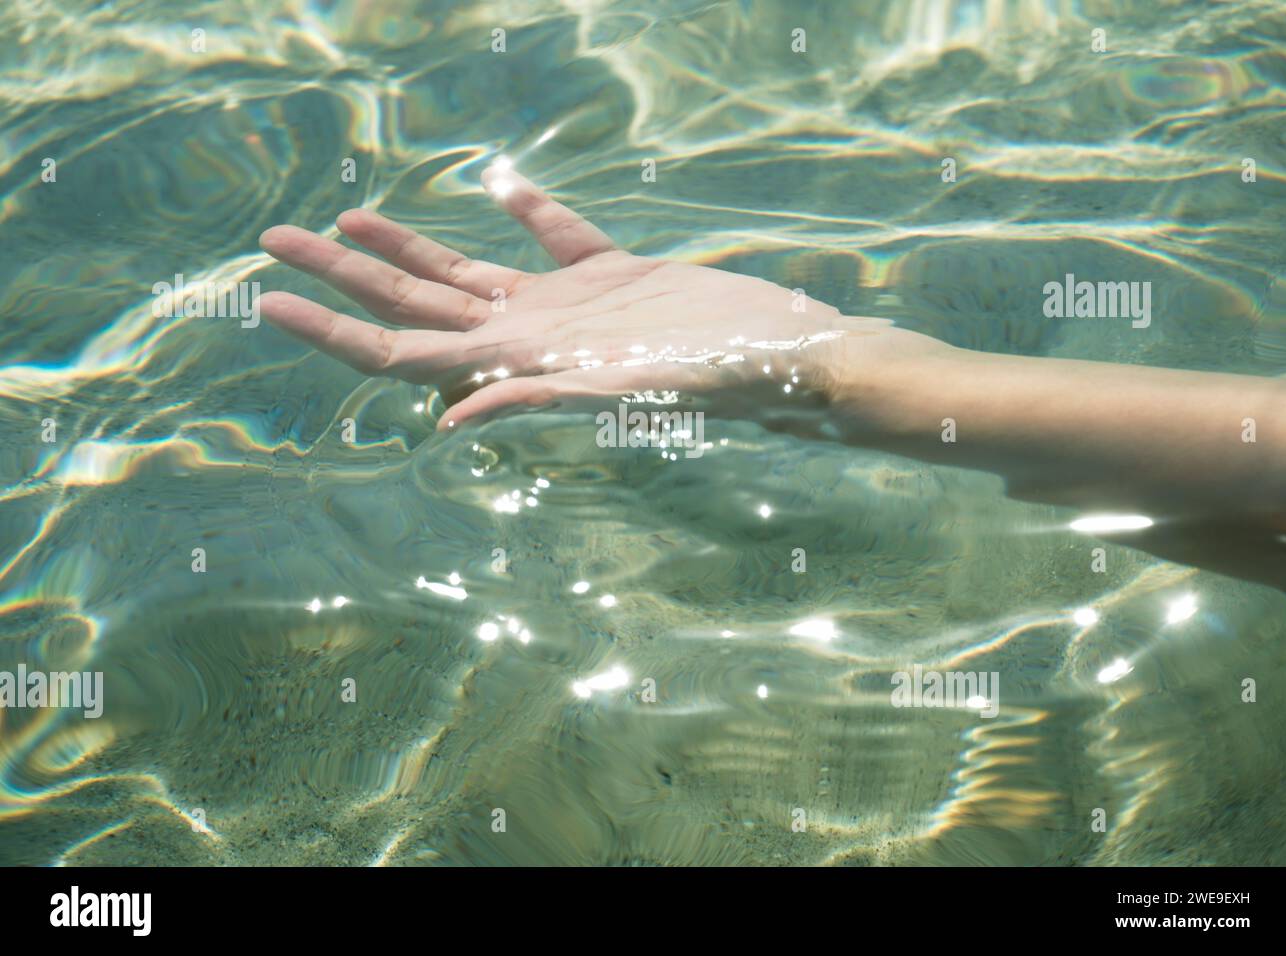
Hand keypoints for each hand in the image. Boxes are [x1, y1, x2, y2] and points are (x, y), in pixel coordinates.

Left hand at [257, 163, 924, 433]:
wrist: (785, 357)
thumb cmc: (715, 383)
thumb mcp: (622, 390)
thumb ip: (533, 398)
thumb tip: (446, 421)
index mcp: (518, 362)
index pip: (401, 345)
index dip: (332, 325)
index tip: (267, 300)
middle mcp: (529, 336)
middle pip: (413, 302)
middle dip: (342, 276)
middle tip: (274, 241)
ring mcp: (569, 307)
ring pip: (467, 271)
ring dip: (407, 245)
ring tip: (347, 217)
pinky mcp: (617, 277)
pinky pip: (557, 238)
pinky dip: (525, 210)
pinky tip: (497, 182)